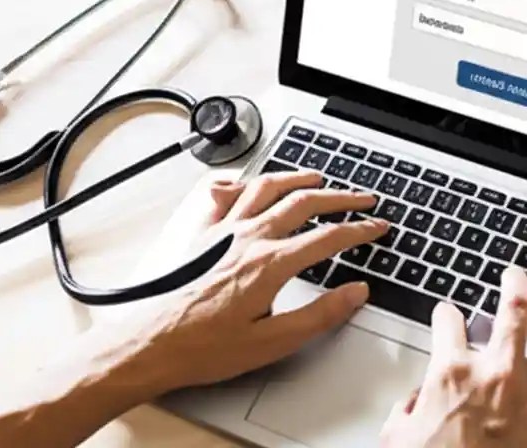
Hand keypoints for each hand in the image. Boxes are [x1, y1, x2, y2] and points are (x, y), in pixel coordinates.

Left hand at [101, 172, 387, 396]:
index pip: (328, 238)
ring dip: (296, 179)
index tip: (377, 227)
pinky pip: (222, 195)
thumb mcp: (273, 343)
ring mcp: (221, 231)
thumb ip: (320, 315)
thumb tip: (355, 294)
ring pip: (266, 188)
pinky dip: (241, 183)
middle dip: (340, 197)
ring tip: (316, 177)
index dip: (360, 230)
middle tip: (362, 199)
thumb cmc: (204, 348)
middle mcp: (248, 238)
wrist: (150, 346)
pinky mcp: (199, 235)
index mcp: (270, 264)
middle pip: (303, 203)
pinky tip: (246, 184)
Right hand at [379, 267, 526, 447]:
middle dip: (516, 284)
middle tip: (516, 276)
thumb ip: (408, 412)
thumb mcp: (399, 439)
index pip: (448, 322)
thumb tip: (415, 405)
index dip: (445, 314)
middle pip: (514, 308)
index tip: (447, 314)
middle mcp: (498, 371)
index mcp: (453, 372)